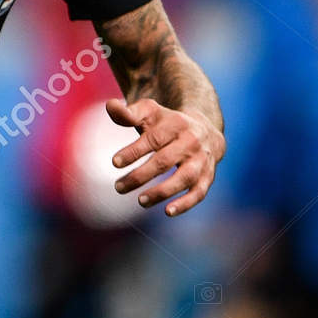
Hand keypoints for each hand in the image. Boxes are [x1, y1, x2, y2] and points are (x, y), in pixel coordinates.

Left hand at [107, 98, 224, 216]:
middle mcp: (191, 142)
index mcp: (175, 124)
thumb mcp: (149, 111)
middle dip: (141, 176)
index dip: (134, 151)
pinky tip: (168, 212)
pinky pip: (199, 192)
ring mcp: (202, 160)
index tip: (115, 162)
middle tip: (119, 187)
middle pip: (165, 160)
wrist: (204, 129)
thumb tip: (110, 106)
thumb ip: (128, 112)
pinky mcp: (208, 176)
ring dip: (162, 192)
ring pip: (184, 178)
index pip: (153, 139)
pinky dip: (186, 203)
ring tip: (140, 201)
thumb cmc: (166, 122)